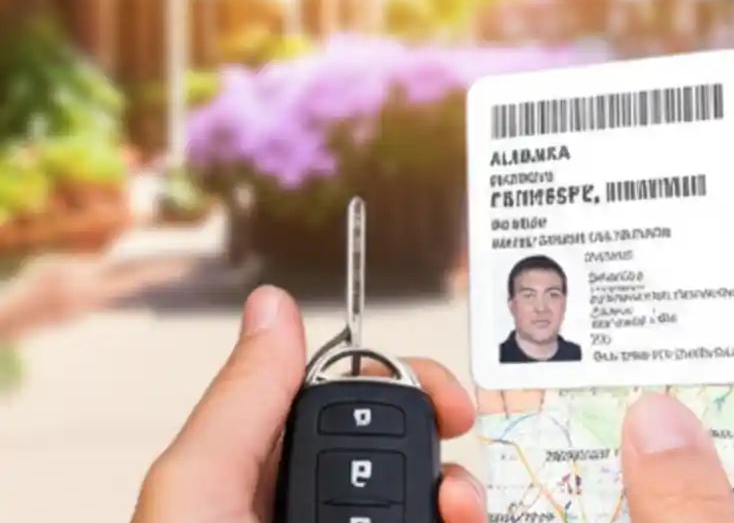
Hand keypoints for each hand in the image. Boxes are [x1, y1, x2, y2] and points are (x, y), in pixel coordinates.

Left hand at [131, 284, 485, 522]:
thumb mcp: (200, 488)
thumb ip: (242, 400)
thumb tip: (273, 304)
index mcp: (257, 474)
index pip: (340, 401)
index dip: (395, 382)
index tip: (438, 395)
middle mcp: (305, 505)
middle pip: (394, 444)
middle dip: (436, 433)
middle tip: (462, 438)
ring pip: (423, 493)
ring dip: (458, 487)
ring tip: (460, 506)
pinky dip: (461, 518)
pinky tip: (460, 521)